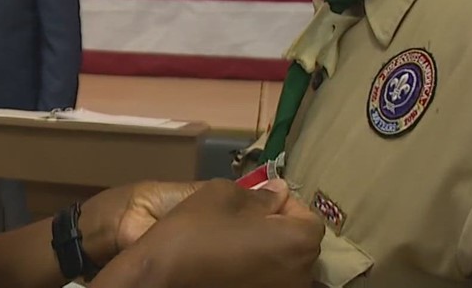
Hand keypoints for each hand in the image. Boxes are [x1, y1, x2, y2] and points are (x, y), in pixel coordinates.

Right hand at [100, 178, 323, 287]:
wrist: (161, 277)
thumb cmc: (194, 232)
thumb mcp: (224, 195)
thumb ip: (260, 194)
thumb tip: (278, 193)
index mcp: (296, 243)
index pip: (310, 220)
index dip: (287, 206)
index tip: (262, 200)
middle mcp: (298, 275)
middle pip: (301, 246)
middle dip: (281, 229)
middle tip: (249, 219)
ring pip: (286, 267)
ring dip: (271, 251)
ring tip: (239, 242)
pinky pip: (269, 281)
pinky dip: (259, 270)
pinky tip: (232, 263)